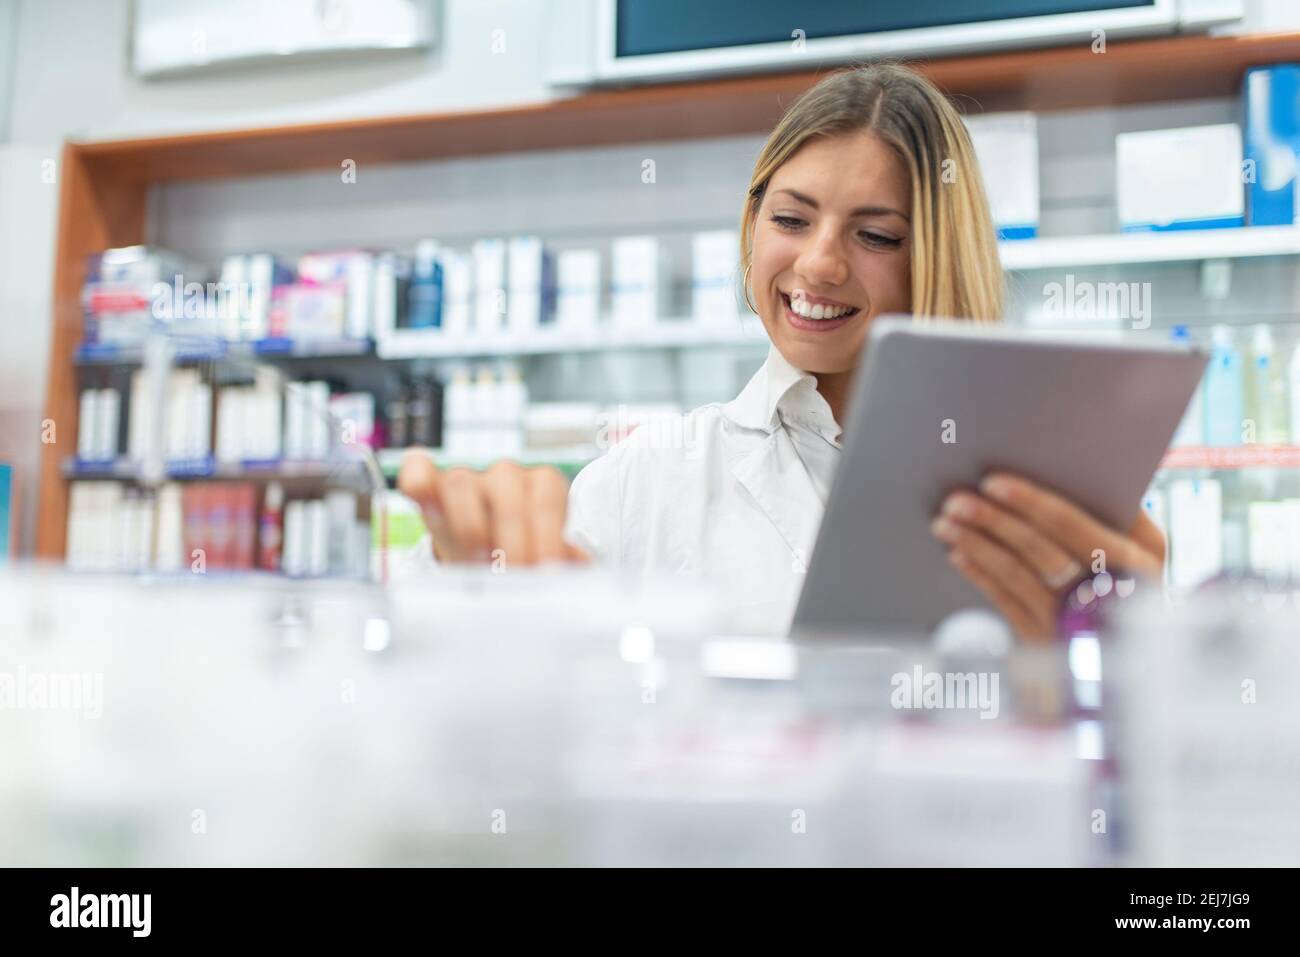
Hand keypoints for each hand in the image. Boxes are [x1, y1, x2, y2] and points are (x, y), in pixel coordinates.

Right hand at [397, 451, 587, 565]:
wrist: (485, 561)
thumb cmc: (523, 559)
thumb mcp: (548, 560)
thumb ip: (563, 563)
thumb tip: (575, 570)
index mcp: (542, 485)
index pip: (547, 501)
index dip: (547, 538)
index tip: (545, 573)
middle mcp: (506, 475)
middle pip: (507, 499)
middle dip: (511, 544)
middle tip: (512, 579)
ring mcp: (466, 478)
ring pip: (462, 484)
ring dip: (469, 529)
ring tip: (477, 567)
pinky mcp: (430, 487)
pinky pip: (418, 472)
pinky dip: (419, 481)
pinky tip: (425, 498)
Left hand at [930, 471, 1164, 641]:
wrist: (1138, 655)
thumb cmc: (1136, 579)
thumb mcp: (1146, 547)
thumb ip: (1121, 512)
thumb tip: (1079, 469)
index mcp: (1137, 561)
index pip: (1076, 527)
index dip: (1032, 503)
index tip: (993, 483)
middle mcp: (1107, 594)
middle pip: (1041, 551)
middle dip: (995, 522)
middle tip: (956, 501)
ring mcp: (1075, 623)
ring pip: (1018, 577)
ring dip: (978, 545)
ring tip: (945, 523)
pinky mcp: (1048, 641)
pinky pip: (1008, 604)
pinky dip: (981, 575)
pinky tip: (958, 553)